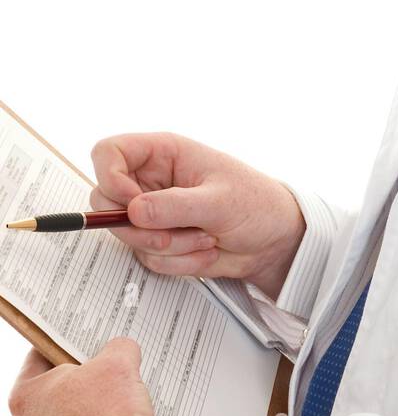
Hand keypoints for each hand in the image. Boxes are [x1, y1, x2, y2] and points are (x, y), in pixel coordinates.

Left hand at [8, 338, 167, 415]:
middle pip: (54, 391)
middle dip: (81, 383)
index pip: (40, 356)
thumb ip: (118, 347)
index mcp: (24, 396)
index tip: (85, 344)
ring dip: (88, 414)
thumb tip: (121, 349)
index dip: (68, 345)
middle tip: (108, 377)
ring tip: (117, 410)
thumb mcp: (120, 364)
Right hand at [89, 131, 305, 300]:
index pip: (108, 153)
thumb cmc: (256, 205)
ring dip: (167, 247)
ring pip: (127, 235)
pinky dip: (177, 262)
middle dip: (138, 226)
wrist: (274, 242)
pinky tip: (206, 251)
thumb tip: (133, 211)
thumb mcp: (220, 201)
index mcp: (163, 153)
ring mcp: (153, 212)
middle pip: (105, 200)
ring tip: (205, 240)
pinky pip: (147, 258)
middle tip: (171, 235)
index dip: (109, 177)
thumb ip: (175, 206)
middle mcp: (151, 180)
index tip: (132, 203)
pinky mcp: (159, 240)